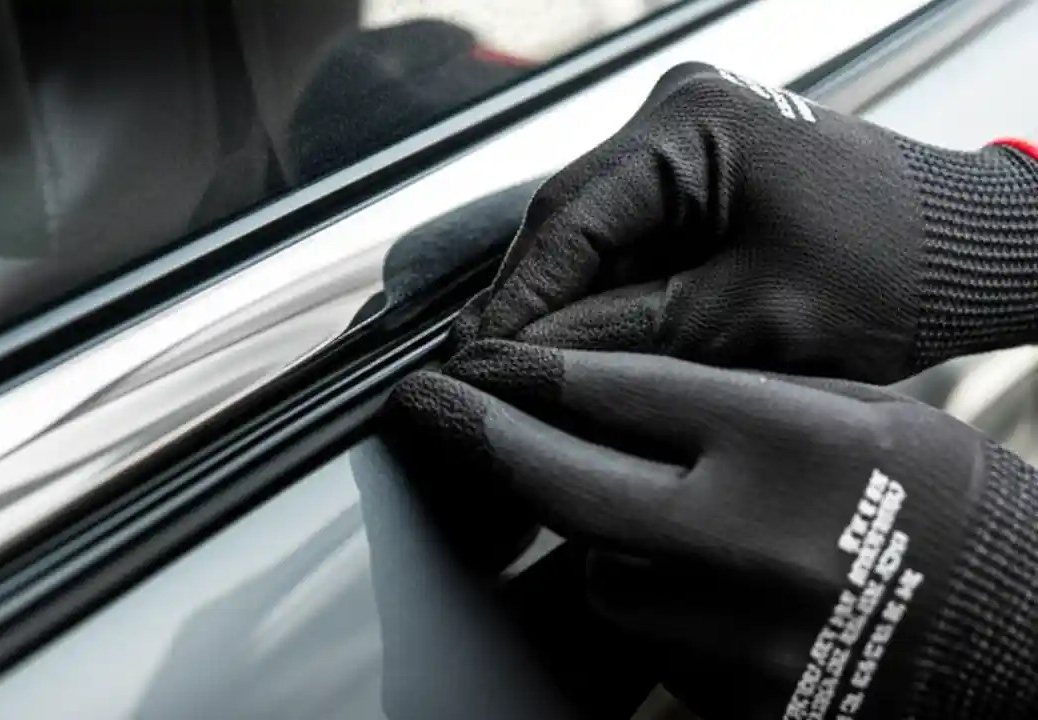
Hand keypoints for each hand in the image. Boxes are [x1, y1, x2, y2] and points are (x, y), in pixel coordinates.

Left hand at [387, 340, 1037, 718]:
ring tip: (670, 521)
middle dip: (482, 440)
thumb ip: (734, 402)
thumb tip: (606, 392)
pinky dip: (653, 602)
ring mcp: (742, 633)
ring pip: (600, 572)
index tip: (468, 364)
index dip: (524, 371)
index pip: (614, 392)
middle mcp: (756, 539)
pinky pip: (648, 638)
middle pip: (565, 483)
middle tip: (428, 412)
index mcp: (792, 442)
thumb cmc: (946, 510)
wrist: (1023, 638)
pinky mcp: (739, 702)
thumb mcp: (859, 416)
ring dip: (601, 540)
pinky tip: (709, 585)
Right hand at [464, 63, 1037, 382]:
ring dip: (565, 302)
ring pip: (592, 233)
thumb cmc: (892, 274)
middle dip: (531, 302)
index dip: (515, 299)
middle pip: (569, 220)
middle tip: (481, 374)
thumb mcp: (748, 320)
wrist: (968, 251)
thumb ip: (624, 338)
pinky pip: (628, 237)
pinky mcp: (698, 173)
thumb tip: (520, 362)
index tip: (472, 363)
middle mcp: (676, 113)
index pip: (569, 218)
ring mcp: (685, 139)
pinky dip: (606, 294)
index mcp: (692, 123)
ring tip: (522, 370)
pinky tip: (581, 344)